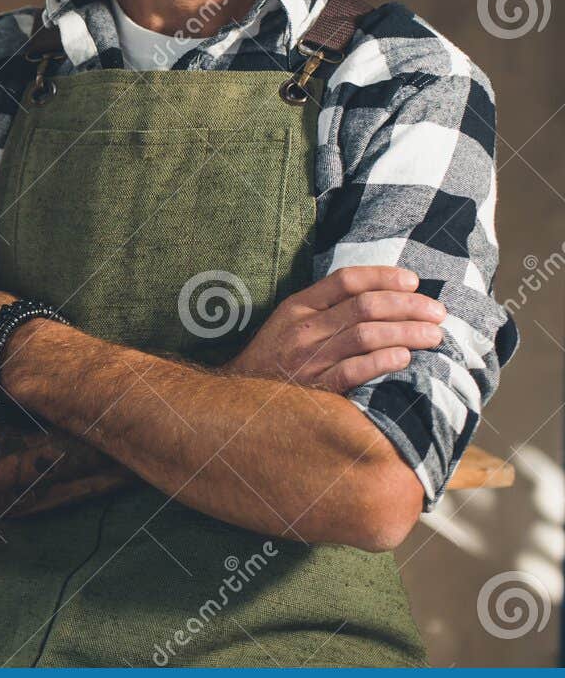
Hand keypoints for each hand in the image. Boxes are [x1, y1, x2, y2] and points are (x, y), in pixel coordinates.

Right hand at [221, 266, 444, 392]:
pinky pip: (355, 370)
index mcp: (298, 307)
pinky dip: (383, 361)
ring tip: (433, 336)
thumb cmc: (273, 360)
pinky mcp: (316, 387)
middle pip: (365, 306)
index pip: (346, 280)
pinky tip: (405, 358)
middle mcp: (304, 329)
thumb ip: (324, 308)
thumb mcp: (288, 323)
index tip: (413, 281)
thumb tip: (379, 296)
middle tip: (437, 312)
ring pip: (366, 335)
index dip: (384, 276)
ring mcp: (309, 358)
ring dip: (407, 333)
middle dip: (409, 306)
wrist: (240, 401)